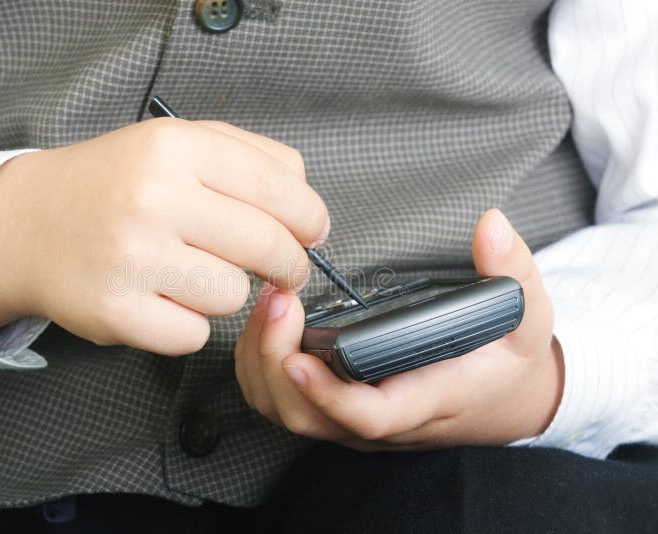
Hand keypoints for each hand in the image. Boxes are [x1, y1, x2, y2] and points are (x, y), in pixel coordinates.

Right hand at [0, 119, 328, 353]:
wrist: (28, 224)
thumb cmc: (114, 185)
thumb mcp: (176, 143)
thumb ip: (251, 157)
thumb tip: (309, 208)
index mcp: (174, 147)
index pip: (281, 189)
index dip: (310, 220)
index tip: (312, 234)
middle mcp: (153, 198)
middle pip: (268, 247)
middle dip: (288, 264)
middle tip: (282, 268)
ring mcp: (131, 258)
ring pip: (234, 296)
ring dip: (225, 291)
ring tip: (190, 272)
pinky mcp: (116, 312)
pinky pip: (195, 335)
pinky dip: (188, 324)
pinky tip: (162, 298)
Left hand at [234, 209, 563, 449]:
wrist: (502, 401)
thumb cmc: (508, 359)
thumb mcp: (525, 313)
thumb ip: (512, 270)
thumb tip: (491, 225)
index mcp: (426, 401)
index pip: (368, 416)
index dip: (328, 394)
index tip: (297, 356)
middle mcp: (382, 422)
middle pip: (307, 417)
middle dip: (275, 362)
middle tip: (276, 299)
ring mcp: (354, 421)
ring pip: (285, 412)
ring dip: (261, 363)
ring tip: (267, 303)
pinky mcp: (338, 412)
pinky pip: (283, 401)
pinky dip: (261, 366)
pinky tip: (266, 321)